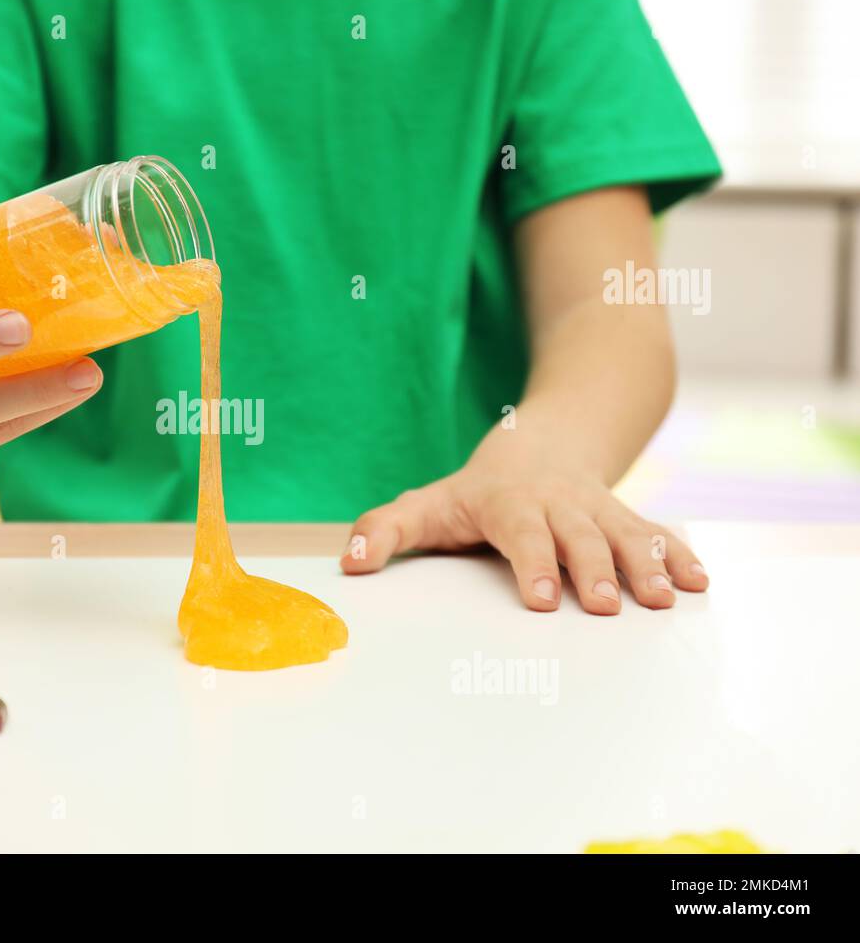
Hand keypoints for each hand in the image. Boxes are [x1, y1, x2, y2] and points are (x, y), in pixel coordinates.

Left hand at [340, 437, 708, 613]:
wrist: (540, 444)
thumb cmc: (475, 491)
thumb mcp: (427, 505)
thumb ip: (385, 530)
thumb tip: (349, 563)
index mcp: (507, 503)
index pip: (521, 533)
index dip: (532, 564)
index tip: (540, 599)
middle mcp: (558, 504)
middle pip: (579, 535)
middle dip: (593, 569)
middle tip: (603, 606)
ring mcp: (596, 509)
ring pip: (625, 533)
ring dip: (646, 564)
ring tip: (665, 599)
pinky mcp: (625, 518)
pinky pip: (655, 533)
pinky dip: (679, 555)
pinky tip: (701, 583)